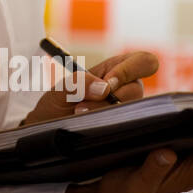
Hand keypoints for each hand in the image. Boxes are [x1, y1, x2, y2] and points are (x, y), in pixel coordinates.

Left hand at [21, 51, 158, 126]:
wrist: (48, 131)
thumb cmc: (56, 107)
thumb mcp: (60, 90)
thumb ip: (78, 82)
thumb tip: (104, 88)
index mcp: (115, 70)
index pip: (144, 61)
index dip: (131, 70)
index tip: (108, 83)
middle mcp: (126, 90)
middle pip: (137, 89)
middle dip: (110, 98)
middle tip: (82, 107)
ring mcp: (126, 111)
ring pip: (132, 110)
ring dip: (103, 113)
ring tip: (79, 116)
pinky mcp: (124, 130)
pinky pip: (128, 129)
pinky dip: (107, 128)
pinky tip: (89, 128)